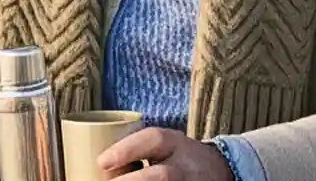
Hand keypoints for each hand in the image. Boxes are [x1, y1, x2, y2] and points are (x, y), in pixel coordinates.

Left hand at [97, 128, 233, 180]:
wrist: (218, 170)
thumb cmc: (175, 155)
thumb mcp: (162, 144)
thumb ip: (136, 149)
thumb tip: (97, 164)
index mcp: (174, 143)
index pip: (152, 140)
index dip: (126, 150)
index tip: (101, 162)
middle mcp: (185, 166)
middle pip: (161, 176)